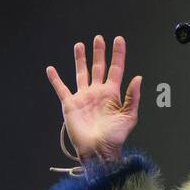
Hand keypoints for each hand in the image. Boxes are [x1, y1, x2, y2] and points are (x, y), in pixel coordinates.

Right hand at [45, 35, 142, 162]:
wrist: (98, 150)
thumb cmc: (115, 138)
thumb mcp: (129, 117)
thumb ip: (133, 97)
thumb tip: (138, 78)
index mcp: (112, 94)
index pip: (116, 69)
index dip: (118, 54)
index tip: (119, 40)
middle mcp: (97, 93)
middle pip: (98, 67)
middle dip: (99, 53)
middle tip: (99, 39)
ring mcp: (84, 97)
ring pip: (81, 73)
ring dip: (80, 60)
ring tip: (79, 45)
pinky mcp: (70, 105)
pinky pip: (61, 89)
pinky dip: (55, 79)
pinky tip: (51, 70)